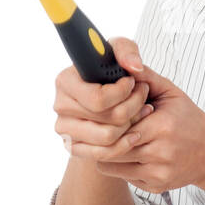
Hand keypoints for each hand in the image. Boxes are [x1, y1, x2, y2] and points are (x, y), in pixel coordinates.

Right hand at [52, 35, 154, 164]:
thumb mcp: (120, 51)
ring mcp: (65, 128)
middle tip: (143, 97)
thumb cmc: (111, 72)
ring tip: (142, 112)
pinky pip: (103, 153)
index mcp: (65, 81)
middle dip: (133, 107)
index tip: (133, 83)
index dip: (122, 93)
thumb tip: (134, 67)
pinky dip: (124, 144)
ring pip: (107, 137)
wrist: (105, 98)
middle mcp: (60, 105)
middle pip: (107, 118)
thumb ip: (127, 50)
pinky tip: (136, 132)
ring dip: (132, 125)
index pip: (98, 98)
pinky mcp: (72, 146)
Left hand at [91, 45, 204, 193]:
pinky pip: (123, 177)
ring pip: (111, 165)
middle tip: (94, 128)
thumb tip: (120, 63)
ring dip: (106, 153)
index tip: (101, 113)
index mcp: (161, 126)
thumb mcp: (171, 93)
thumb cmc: (189, 119)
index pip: (116, 125)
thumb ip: (145, 78)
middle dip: (100, 138)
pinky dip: (120, 166)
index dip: (106, 119)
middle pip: (110, 147)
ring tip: (108, 140)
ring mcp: (158, 172)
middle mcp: (160, 152)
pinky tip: (126, 154)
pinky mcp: (156, 186)